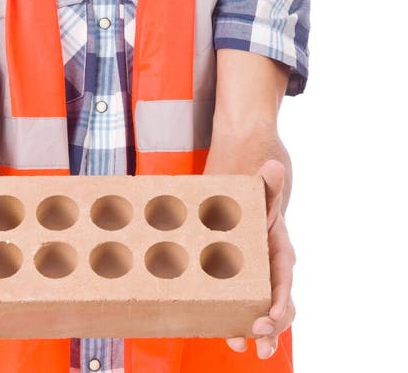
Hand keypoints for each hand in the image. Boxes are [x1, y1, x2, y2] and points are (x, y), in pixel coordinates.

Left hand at [227, 159, 295, 360]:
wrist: (240, 193)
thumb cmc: (251, 193)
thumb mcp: (259, 189)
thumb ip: (267, 182)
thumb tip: (272, 167)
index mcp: (278, 248)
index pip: (284, 276)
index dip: (281, 298)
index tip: (274, 314)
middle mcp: (271, 267)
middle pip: (279, 302)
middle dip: (272, 325)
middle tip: (258, 337)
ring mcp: (256, 277)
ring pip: (264, 311)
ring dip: (258, 332)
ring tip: (246, 346)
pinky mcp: (239, 281)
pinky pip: (243, 306)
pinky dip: (237, 322)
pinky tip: (228, 335)